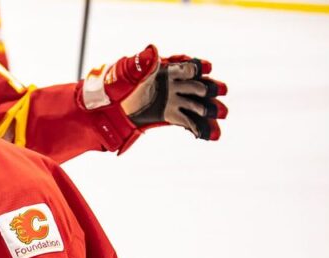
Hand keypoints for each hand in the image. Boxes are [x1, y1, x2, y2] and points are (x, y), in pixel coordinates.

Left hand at [80, 45, 227, 140]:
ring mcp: (173, 100)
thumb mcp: (126, 73)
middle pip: (196, 85)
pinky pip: (188, 121)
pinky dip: (199, 128)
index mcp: (165, 70)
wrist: (106, 108)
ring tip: (221, 115)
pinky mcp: (170, 116)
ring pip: (196, 104)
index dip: (196, 67)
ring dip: (209, 110)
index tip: (205, 67)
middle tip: (220, 92)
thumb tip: (152, 51)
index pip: (185, 67)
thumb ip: (140, 64)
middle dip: (209, 88)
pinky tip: (211, 135)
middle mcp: (173, 84)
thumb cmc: (115, 86)